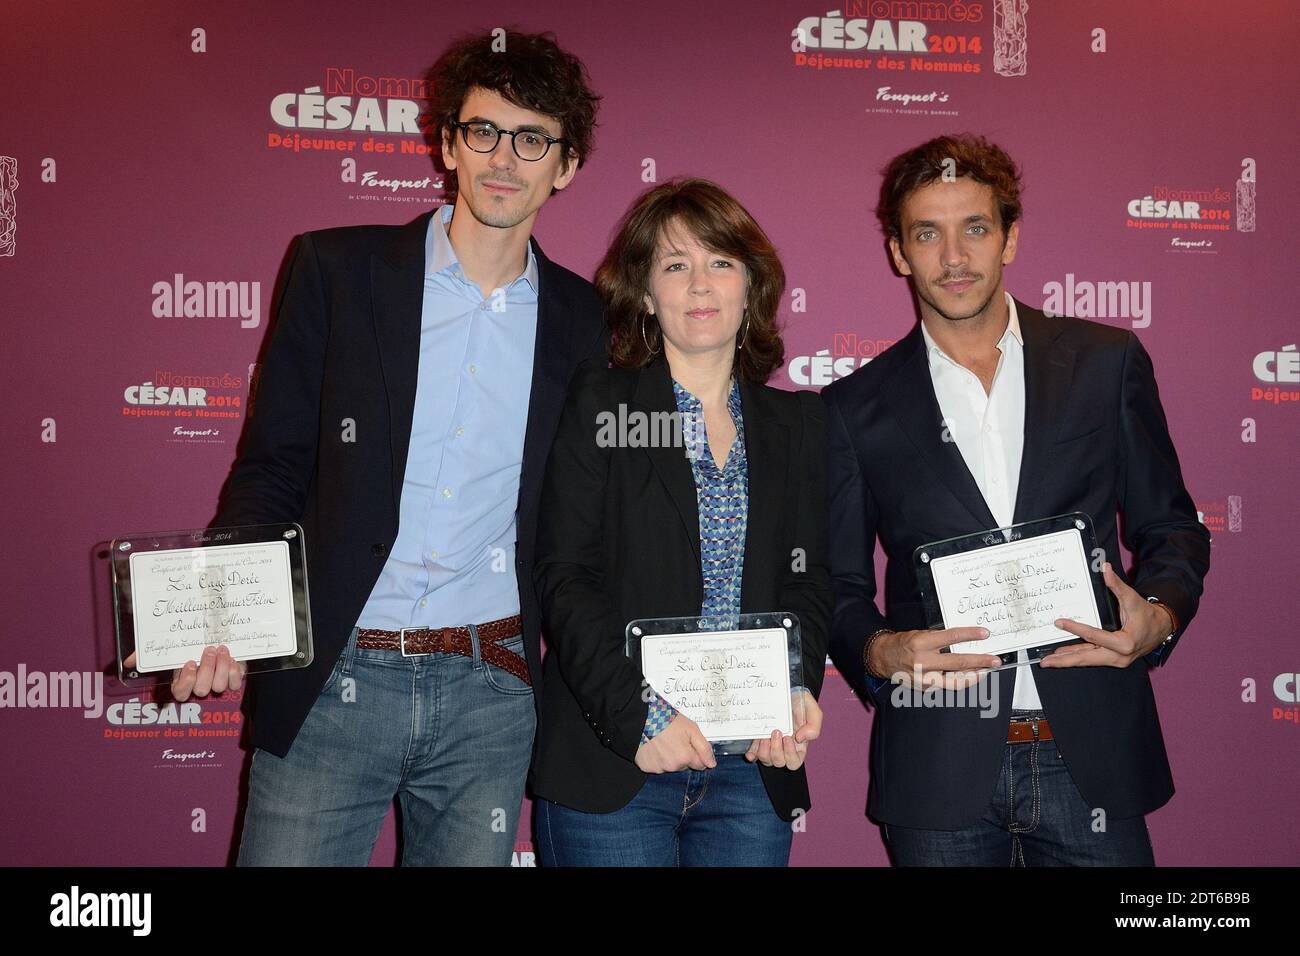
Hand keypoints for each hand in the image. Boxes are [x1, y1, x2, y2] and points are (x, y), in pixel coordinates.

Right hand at [122, 644, 245, 699]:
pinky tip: (233, 658)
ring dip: (221, 667)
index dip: (186, 681)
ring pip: (219, 687)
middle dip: (206, 669)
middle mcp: (199, 684)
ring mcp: (217, 682)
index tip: (189, 662)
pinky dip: (235, 672)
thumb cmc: (189, 643)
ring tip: (221, 649)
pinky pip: (235, 684)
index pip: (180, 693)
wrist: (216, 634)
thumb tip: (127, 662)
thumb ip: (146, 653)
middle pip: (202, 690)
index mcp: (182, 680)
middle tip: (208, 649)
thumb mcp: (168, 646)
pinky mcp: (233, 678)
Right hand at [635, 713, 716, 773]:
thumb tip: (711, 764)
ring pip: (670, 766)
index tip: (688, 742)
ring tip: (661, 741)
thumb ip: (704, 748)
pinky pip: (656, 766)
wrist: (640, 717)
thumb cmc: (666, 719)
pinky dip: (656, 758)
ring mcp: (658, 768)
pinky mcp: (645, 767)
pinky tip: (653, 746)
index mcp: (685, 757)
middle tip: (673, 739)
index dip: (695, 752)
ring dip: (668, 757)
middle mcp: (672, 767)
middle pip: (684, 766)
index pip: (699, 765)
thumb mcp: (691, 728)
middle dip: (682, 755)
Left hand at [746, 690, 821, 770]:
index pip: (794, 762)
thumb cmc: (801, 704)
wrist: (788, 693)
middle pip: (779, 762)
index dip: (790, 754)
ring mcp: (770, 745)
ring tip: (764, 736)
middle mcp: (784, 749)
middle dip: (776, 750)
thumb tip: (800, 739)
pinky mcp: (759, 740)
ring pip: (766, 760)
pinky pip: (754, 754)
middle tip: (775, 732)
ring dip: (764, 751)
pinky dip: (752, 755)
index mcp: (799, 746)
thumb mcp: (814, 712)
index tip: (788, 737)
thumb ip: (813, 728)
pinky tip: (750, 753)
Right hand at [868, 627, 1000, 689]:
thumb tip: (963, 641)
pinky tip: (967, 676)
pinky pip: (947, 686)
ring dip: (974, 677)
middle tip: (994, 660)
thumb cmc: (903, 644)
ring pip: (956, 682)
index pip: (951, 637)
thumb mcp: (919, 634)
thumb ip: (939, 639)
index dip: (970, 635)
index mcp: (922, 643)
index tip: (984, 634)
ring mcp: (925, 678)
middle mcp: (923, 662)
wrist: (883, 658)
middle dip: (980, 662)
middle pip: (958, 663)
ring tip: (985, 672)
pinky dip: (959, 681)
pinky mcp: (926, 688)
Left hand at [1041, 562, 1173, 667]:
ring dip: (1067, 661)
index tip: (1059, 623)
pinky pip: (1092, 658)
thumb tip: (1105, 567)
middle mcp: (1119, 656)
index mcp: (1125, 643)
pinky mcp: (1113, 659)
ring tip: (1048, 661)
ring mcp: (1116, 660)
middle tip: (1045, 662)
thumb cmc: (1146, 615)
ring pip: (1088, 660)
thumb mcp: (1132, 599)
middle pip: (1087, 658)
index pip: (1094, 636)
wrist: (1161, 628)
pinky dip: (1077, 657)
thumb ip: (1117, 585)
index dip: (1075, 628)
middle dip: (1065, 660)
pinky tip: (1063, 656)